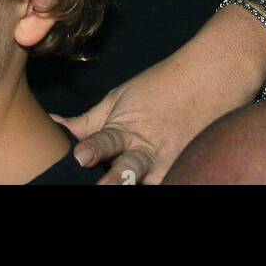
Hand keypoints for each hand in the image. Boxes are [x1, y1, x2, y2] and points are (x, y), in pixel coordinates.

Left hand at [53, 46, 254, 184]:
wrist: (210, 78)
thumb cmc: (159, 86)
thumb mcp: (119, 98)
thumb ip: (88, 122)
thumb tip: (55, 126)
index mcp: (126, 131)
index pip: (104, 144)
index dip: (93, 151)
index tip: (79, 157)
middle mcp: (147, 154)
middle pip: (125, 175)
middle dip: (112, 182)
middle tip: (100, 186)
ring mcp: (169, 167)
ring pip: (148, 187)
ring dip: (135, 187)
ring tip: (126, 187)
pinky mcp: (187, 172)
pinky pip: (172, 186)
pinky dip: (154, 186)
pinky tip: (145, 186)